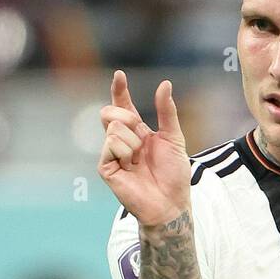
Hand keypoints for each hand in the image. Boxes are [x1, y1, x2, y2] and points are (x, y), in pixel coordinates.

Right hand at [97, 70, 191, 227]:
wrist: (171, 203)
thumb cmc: (174, 175)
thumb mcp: (174, 138)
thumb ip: (167, 112)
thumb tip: (165, 84)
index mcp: (137, 132)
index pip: (123, 106)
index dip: (119, 90)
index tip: (120, 75)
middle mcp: (121, 141)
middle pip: (110, 112)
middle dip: (127, 117)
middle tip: (141, 135)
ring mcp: (111, 154)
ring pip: (114, 128)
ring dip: (133, 142)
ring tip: (139, 160)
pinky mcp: (106, 167)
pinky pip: (110, 145)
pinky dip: (125, 152)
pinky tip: (131, 166)